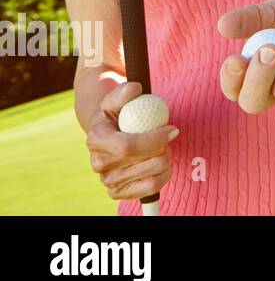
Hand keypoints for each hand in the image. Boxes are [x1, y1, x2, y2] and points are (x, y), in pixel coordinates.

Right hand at [87, 81, 177, 201]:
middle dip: (164, 147)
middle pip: (146, 161)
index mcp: (96, 139)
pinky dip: (163, 175)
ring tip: (160, 148)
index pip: (128, 147)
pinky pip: (151, 188)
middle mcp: (98, 163)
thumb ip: (125, 92)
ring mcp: (108, 180)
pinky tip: (160, 162)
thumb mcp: (118, 98)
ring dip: (165, 158)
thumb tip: (134, 88)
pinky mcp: (118, 192)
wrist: (111, 133)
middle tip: (167, 137)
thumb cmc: (119, 112)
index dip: (155, 139)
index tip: (172, 129)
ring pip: (152, 174)